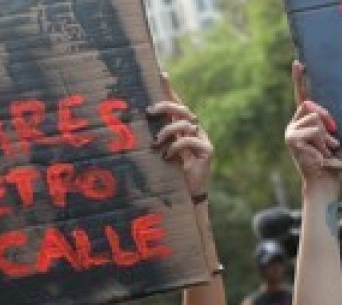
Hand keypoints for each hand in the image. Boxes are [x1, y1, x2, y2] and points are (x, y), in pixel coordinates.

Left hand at [148, 74, 211, 199]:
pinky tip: (167, 157)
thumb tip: (135, 127)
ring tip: (156, 144)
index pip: (176, 104)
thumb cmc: (171, 173)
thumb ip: (153, 139)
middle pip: (182, 109)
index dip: (169, 89)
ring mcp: (202, 139)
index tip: (161, 74)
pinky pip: (190, 139)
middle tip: (150, 111)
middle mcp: (193, 130)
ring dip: (167, 131)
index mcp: (181, 128)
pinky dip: (176, 146)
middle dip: (166, 106)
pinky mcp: (207, 150)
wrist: (188, 194)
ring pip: (186, 122)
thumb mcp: (159, 152)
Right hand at [284, 61, 339, 191]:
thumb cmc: (330, 162)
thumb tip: (323, 118)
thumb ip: (325, 124)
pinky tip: (319, 155)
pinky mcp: (291, 139)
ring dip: (325, 136)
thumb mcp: (329, 138)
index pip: (301, 97)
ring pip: (315, 119)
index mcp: (302, 123)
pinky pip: (314, 130)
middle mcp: (292, 126)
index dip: (299, 79)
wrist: (323, 182)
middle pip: (311, 105)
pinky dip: (321, 142)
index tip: (298, 62)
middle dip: (326, 119)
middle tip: (332, 138)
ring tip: (326, 151)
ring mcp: (290, 132)